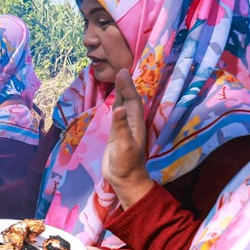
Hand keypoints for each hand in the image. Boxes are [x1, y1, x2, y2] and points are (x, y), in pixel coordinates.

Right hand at [102, 69, 154, 208]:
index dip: (127, 87)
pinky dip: (116, 104)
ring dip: (121, 93)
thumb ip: (120, 127)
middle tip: (120, 70)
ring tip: (118, 80)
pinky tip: (114, 100)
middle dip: (125, 86)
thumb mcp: (123, 146)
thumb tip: (118, 108)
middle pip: (129, 100)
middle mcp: (131, 123)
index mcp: (135, 124)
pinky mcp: (116, 134)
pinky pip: (117, 115)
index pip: (132, 101)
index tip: (122, 72)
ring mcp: (124, 128)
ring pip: (124, 106)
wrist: (125, 179)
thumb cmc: (126, 164)